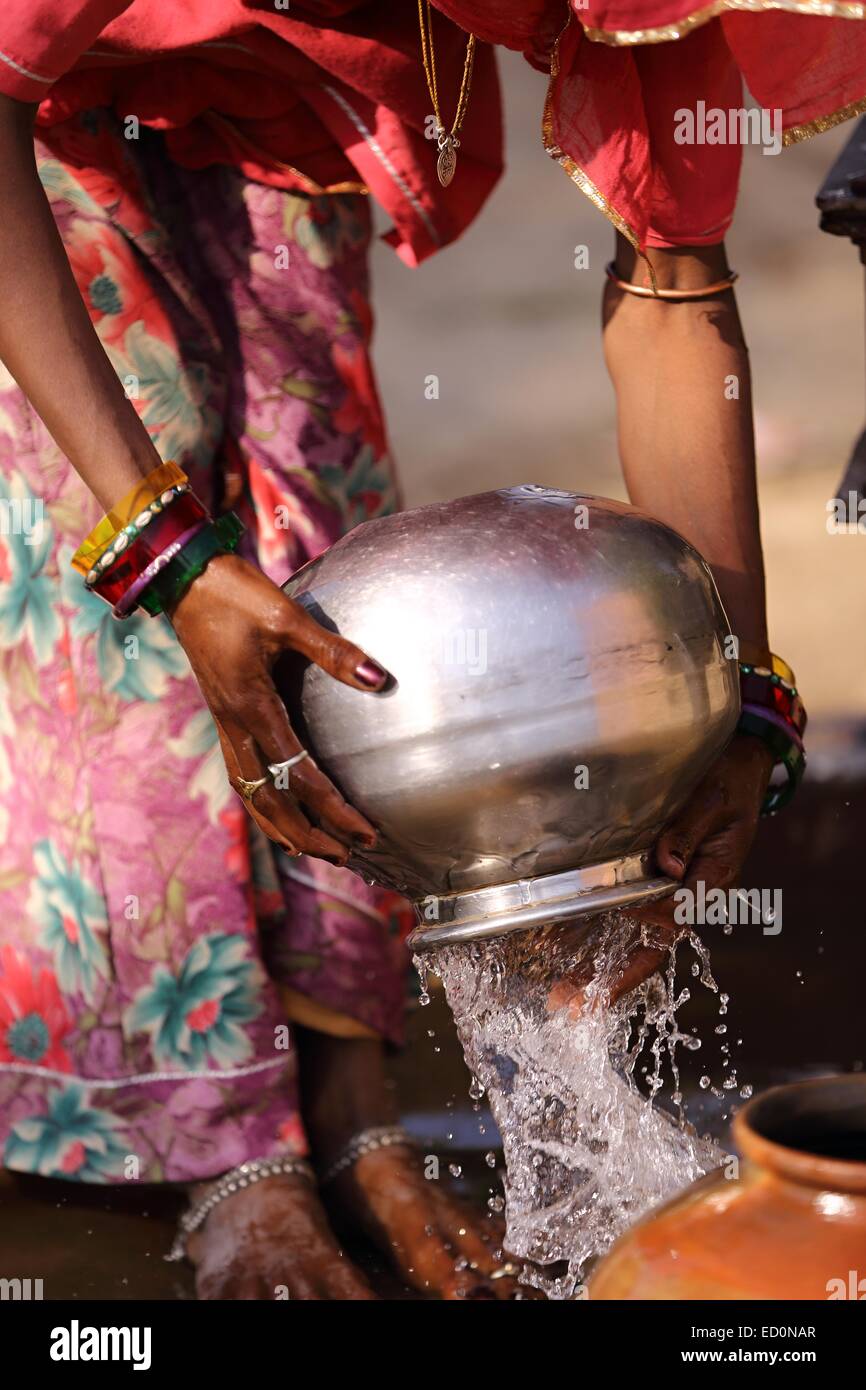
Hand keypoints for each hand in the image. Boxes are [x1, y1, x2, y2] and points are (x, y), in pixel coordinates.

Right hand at [168, 552, 386, 863]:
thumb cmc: (235, 595)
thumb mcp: (286, 618)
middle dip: (309, 835)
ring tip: (316, 850)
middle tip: (349, 857)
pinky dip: (262, 804)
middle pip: (271, 802)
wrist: (184, 579)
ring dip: (283, 828)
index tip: (366, 832)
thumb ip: (334, 652)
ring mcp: (224, 723)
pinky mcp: (222, 716)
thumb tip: (379, 681)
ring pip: (251, 795)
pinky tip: (278, 810)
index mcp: (253, 708)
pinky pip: (240, 775)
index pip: (299, 776)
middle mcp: (234, 726)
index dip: (334, 810)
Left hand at [548, 733, 773, 1015]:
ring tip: (559, 996)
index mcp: (711, 877)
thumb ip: (688, 830)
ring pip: (631, 941)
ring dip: (596, 970)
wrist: (739, 767)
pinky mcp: (654, 882)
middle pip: (649, 947)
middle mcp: (688, 894)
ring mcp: (670, 892)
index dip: (648, 923)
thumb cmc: (728, 781)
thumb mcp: (713, 799)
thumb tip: (668, 866)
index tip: (621, 920)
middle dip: (611, 980)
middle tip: (572, 1006)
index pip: (676, 915)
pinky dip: (593, 939)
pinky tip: (556, 951)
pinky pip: (623, 919)